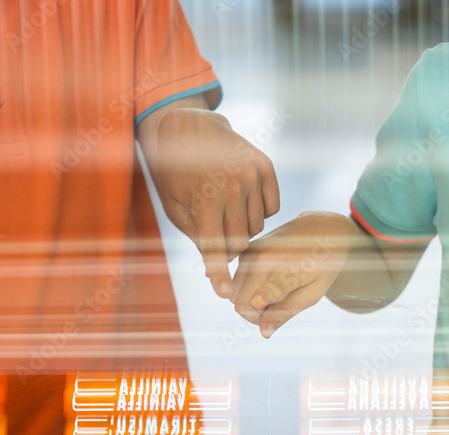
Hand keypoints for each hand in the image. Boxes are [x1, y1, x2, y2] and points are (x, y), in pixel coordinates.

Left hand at [151, 109, 279, 297]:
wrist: (191, 127)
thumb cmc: (177, 173)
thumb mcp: (176, 207)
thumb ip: (197, 238)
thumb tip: (215, 268)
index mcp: (205, 198)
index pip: (216, 247)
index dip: (219, 273)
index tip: (225, 294)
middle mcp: (233, 186)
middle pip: (241, 241)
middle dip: (229, 247)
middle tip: (218, 237)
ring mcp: (252, 175)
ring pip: (257, 227)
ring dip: (244, 229)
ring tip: (227, 211)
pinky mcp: (266, 167)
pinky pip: (272, 209)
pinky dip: (259, 211)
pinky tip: (243, 199)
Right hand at [232, 213, 355, 336]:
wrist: (318, 230)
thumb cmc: (319, 267)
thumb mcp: (311, 294)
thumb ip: (285, 313)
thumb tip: (263, 333)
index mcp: (288, 268)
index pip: (268, 291)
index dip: (261, 308)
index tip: (261, 314)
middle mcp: (263, 258)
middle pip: (240, 303)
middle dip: (254, 315)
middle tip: (276, 311)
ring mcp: (250, 252)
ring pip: (233, 295)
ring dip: (249, 304)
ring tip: (272, 298)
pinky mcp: (244, 251)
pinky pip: (234, 283)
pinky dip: (246, 291)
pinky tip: (264, 286)